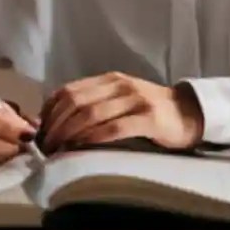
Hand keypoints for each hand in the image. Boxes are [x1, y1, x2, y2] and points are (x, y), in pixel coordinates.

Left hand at [39, 72, 203, 152]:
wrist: (189, 113)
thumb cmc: (150, 111)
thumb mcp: (119, 100)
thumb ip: (94, 105)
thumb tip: (56, 123)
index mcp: (109, 79)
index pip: (69, 91)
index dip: (49, 111)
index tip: (39, 131)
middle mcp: (120, 85)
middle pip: (76, 102)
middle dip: (55, 125)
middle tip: (45, 146)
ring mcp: (135, 100)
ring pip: (91, 113)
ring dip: (69, 133)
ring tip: (57, 150)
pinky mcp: (148, 119)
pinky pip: (114, 128)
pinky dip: (93, 138)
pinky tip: (81, 147)